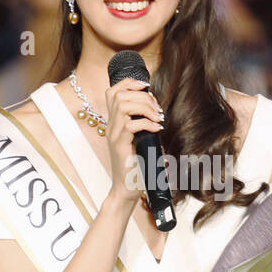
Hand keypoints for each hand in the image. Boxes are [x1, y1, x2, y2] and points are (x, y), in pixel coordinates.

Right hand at [103, 76, 164, 207]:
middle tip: (157, 110)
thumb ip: (144, 125)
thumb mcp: (140, 140)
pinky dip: (147, 124)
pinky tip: (156, 130)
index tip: (146, 87)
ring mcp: (114, 136)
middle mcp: (111, 126)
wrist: (126, 189)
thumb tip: (159, 112)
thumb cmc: (136, 166)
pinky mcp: (120, 146)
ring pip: (123, 106)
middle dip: (143, 96)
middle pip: (120, 94)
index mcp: (114, 122)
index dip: (129, 82)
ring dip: (144, 107)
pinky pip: (131, 126)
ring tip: (157, 118)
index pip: (113, 91)